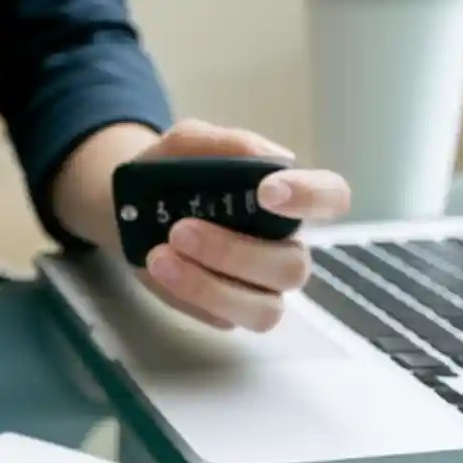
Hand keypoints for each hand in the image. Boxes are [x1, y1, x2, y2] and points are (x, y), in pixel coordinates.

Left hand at [133, 120, 350, 330]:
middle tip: (180, 230)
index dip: (312, 197)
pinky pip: (223, 319)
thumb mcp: (185, 144)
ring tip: (161, 256)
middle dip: (235, 252)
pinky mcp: (228, 313)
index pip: (331, 197)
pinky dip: (188, 296)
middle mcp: (284, 248)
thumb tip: (263, 158)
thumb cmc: (174, 173)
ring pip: (265, 310)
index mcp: (288, 201)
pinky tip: (158, 270)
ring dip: (211, 286)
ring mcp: (260, 289)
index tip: (267, 193)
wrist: (131, 208)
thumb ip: (222, 145)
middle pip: (293, 266)